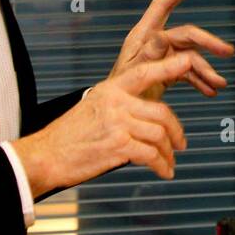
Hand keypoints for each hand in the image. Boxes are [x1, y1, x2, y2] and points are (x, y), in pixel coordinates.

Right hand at [12, 56, 196, 195]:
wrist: (45, 156)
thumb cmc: (69, 136)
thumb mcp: (93, 107)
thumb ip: (119, 105)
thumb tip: (144, 115)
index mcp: (111, 90)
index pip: (145, 73)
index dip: (169, 67)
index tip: (188, 62)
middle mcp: (116, 103)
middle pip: (162, 113)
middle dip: (176, 132)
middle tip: (180, 144)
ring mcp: (118, 123)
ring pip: (159, 135)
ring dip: (168, 153)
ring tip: (169, 162)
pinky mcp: (118, 145)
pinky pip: (151, 155)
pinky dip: (162, 166)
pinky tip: (163, 172)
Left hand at [108, 0, 234, 101]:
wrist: (120, 114)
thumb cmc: (118, 94)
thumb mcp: (131, 74)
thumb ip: (148, 56)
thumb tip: (163, 38)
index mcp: (142, 37)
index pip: (160, 7)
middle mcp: (156, 43)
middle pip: (187, 35)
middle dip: (209, 43)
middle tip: (227, 51)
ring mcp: (164, 57)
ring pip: (192, 57)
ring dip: (207, 70)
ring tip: (219, 83)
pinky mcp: (169, 71)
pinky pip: (189, 72)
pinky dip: (200, 81)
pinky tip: (209, 90)